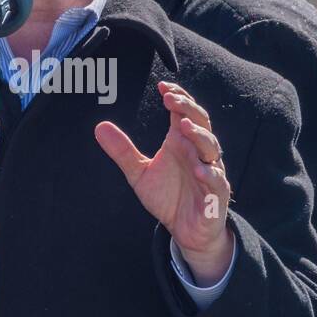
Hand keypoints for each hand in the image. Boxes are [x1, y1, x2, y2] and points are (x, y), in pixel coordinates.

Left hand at [95, 81, 233, 281]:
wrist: (186, 230)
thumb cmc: (168, 197)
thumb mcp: (139, 174)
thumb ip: (123, 151)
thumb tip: (99, 127)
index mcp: (182, 143)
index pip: (185, 112)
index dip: (178, 97)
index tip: (162, 86)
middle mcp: (198, 152)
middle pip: (200, 123)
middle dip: (188, 109)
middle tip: (172, 100)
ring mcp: (210, 171)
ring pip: (211, 148)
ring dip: (199, 136)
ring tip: (184, 126)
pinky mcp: (216, 195)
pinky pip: (217, 182)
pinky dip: (210, 175)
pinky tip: (199, 170)